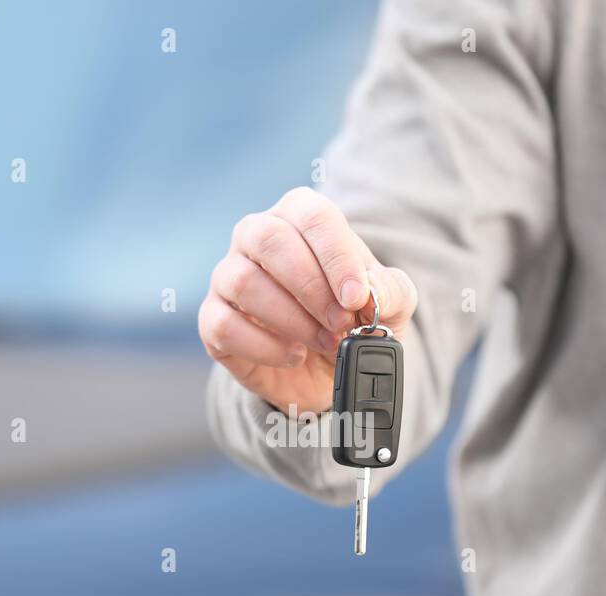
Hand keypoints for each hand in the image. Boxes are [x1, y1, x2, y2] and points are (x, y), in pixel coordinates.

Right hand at [200, 187, 416, 412]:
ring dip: (292, 319)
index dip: (336, 256)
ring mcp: (228, 276)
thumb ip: (391, 291)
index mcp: (299, 217)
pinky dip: (265, 346)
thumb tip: (371, 290)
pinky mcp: (213, 320)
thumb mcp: (390, 306)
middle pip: (270, 240)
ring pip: (244, 282)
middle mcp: (256, 236)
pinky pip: (224, 324)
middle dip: (311, 287)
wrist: (325, 370)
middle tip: (340, 322)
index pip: (312, 216)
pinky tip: (293, 355)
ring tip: (325, 342)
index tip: (356, 297)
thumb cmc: (354, 321)